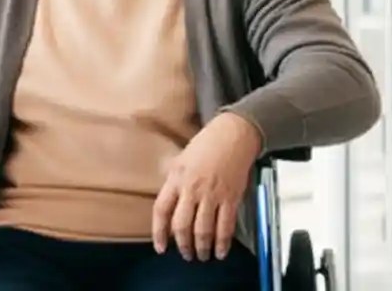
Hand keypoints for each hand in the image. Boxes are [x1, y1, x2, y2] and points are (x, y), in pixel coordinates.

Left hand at [152, 112, 261, 261]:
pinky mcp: (231, 198)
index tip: (160, 247)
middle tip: (185, 254)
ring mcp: (212, 195)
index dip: (159, 231)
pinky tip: (221, 251)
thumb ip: (173, 181)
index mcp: (176, 178)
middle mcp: (192, 189)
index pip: (161, 210)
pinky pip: (226, 226)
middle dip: (182, 244)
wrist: (232, 135)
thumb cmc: (206, 145)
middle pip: (181, 224)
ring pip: (203, 229)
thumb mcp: (180, 159)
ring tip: (201, 256)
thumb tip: (168, 203)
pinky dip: (223, 242)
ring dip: (201, 247)